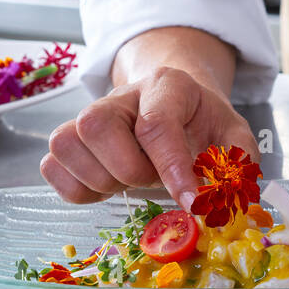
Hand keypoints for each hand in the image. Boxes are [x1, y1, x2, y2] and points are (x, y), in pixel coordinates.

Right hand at [41, 66, 258, 209]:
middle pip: (97, 127)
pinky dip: (77, 188)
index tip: (191, 203)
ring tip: (130, 180)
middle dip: (128, 169)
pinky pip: (51, 166)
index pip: (156, 124)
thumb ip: (237, 162)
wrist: (173, 101)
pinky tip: (107, 185)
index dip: (172, 169)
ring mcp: (87, 114)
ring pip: (67, 144)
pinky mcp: (68, 138)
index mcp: (167, 85)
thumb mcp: (231, 133)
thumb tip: (228, 198)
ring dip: (100, 180)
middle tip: (152, 178)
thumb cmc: (201, 121)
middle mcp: (120, 95)